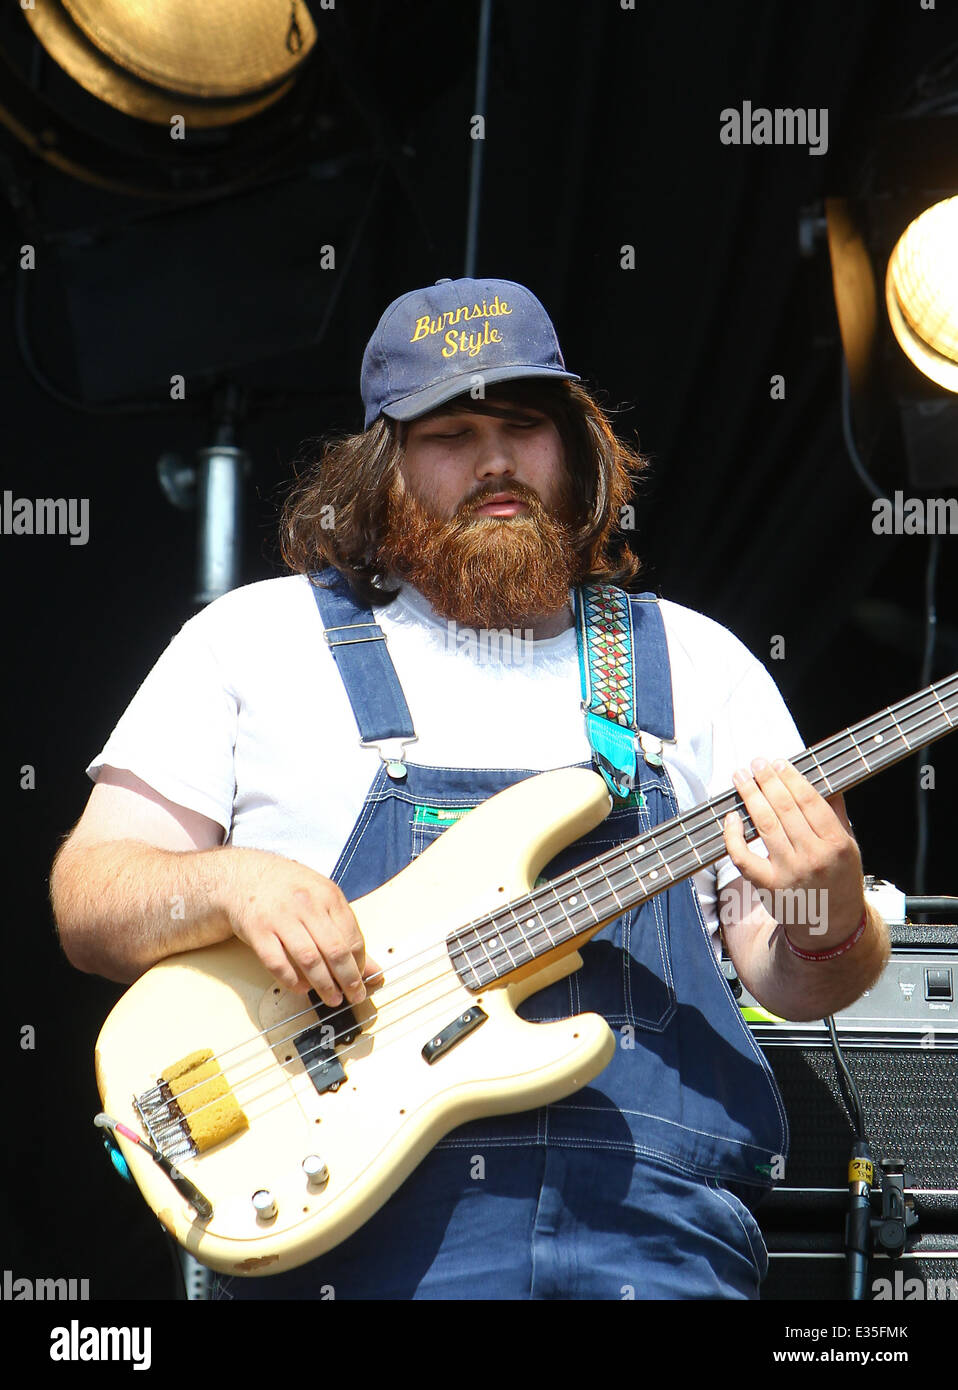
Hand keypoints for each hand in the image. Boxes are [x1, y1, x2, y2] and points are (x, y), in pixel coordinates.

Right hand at [219, 848, 380, 1004]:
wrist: (244, 875)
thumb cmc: (288, 889)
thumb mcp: (322, 899)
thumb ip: (346, 931)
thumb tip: (372, 967)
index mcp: (327, 895)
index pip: (352, 937)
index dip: (359, 964)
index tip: (361, 978)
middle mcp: (306, 905)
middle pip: (334, 950)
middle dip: (348, 979)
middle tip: (354, 995)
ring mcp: (281, 918)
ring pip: (308, 959)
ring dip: (324, 985)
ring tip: (332, 998)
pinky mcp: (258, 931)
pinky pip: (277, 963)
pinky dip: (292, 980)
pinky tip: (302, 988)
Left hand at [722, 757, 864, 944]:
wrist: (833, 926)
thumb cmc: (840, 881)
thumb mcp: (849, 846)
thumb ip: (836, 813)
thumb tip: (825, 779)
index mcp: (836, 844)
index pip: (810, 801)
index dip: (792, 778)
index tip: (779, 763)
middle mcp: (814, 857)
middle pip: (785, 809)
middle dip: (767, 781)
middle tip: (756, 764)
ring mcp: (789, 872)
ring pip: (765, 826)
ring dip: (750, 797)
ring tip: (741, 778)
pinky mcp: (769, 886)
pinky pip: (744, 857)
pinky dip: (733, 836)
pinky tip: (731, 818)